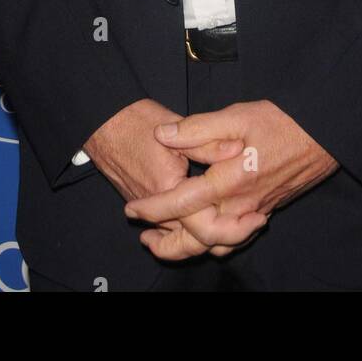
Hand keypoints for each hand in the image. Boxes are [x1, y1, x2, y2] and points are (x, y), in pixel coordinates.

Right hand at [85, 99, 245, 255]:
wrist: (105, 123)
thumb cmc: (137, 121)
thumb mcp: (178, 127)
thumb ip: (207, 143)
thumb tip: (237, 149)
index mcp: (168, 188)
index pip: (205, 223)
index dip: (235, 225)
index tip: (256, 216)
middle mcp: (156, 207)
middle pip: (194, 239)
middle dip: (225, 237)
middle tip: (252, 225)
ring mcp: (148, 209)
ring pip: (181, 237)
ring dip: (208, 235)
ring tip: (238, 226)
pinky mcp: (144, 204)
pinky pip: (170, 227)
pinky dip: (189, 227)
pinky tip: (209, 216)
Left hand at [123, 100, 339, 260]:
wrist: (325, 135)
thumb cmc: (283, 122)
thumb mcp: (238, 115)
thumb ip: (198, 129)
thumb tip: (163, 135)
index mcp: (229, 181)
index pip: (181, 202)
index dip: (153, 208)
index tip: (132, 210)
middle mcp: (241, 205)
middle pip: (197, 238)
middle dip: (167, 242)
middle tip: (144, 235)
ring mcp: (255, 212)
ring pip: (218, 245)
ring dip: (190, 246)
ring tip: (168, 239)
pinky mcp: (267, 210)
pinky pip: (236, 238)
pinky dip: (216, 242)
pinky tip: (207, 230)